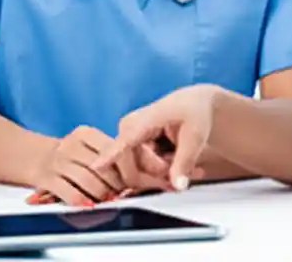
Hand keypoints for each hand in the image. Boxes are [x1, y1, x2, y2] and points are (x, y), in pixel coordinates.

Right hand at [27, 126, 170, 206]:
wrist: (31, 156)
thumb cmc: (71, 155)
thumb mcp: (89, 146)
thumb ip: (113, 154)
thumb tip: (151, 168)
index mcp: (86, 133)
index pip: (116, 147)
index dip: (136, 163)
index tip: (152, 175)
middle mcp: (71, 144)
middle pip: (104, 167)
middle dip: (120, 183)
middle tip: (130, 191)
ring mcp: (58, 160)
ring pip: (89, 181)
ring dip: (103, 194)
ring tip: (112, 199)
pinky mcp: (47, 177)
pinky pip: (69, 192)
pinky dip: (83, 201)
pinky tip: (91, 205)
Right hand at [93, 85, 220, 192]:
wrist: (194, 105)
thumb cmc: (194, 112)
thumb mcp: (196, 135)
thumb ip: (185, 160)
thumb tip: (177, 185)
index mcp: (143, 120)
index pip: (125, 141)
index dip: (110, 155)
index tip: (95, 166)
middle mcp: (128, 130)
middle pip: (132, 170)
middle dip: (158, 178)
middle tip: (188, 176)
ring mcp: (127, 142)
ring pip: (137, 175)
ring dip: (163, 179)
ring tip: (191, 171)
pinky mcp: (130, 151)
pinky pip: (140, 173)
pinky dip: (160, 177)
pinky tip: (180, 171)